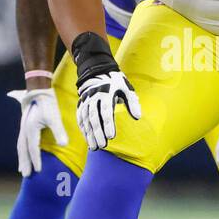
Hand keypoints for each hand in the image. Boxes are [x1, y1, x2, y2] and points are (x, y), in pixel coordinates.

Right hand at [6, 88, 68, 176]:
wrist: (39, 90)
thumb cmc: (48, 103)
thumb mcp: (55, 117)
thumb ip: (59, 131)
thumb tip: (63, 145)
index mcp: (31, 128)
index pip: (33, 148)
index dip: (35, 159)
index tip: (38, 171)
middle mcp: (24, 129)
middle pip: (23, 149)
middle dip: (25, 162)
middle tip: (25, 175)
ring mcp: (23, 127)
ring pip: (20, 146)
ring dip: (21, 158)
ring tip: (22, 169)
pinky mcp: (25, 125)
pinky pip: (22, 141)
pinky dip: (22, 150)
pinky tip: (23, 154)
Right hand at [70, 31, 142, 149]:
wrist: (98, 71)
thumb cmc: (117, 83)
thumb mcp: (127, 89)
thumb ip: (132, 102)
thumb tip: (137, 117)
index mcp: (106, 93)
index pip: (106, 111)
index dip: (108, 124)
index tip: (111, 136)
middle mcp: (93, 97)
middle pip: (94, 117)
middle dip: (98, 132)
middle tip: (103, 145)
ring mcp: (85, 101)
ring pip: (86, 119)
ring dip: (89, 134)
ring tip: (94, 147)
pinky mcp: (81, 104)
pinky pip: (80, 118)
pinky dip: (83, 130)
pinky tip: (88, 140)